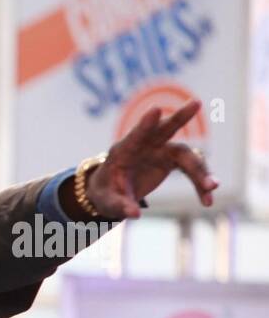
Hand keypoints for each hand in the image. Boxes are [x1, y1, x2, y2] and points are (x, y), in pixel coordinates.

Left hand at [86, 99, 217, 218]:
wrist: (113, 192)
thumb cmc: (106, 193)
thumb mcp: (108, 202)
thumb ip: (120, 206)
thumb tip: (134, 215)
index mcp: (123, 151)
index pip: (135, 136)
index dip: (145, 124)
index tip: (155, 110)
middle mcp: (145, 146)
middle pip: (164, 130)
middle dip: (180, 117)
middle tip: (196, 103)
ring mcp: (161, 151)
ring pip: (186, 155)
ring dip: (200, 171)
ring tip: (212, 188)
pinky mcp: (172, 160)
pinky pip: (191, 169)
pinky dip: (200, 183)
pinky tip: (207, 199)